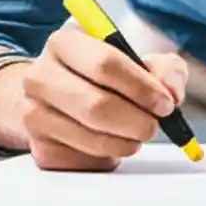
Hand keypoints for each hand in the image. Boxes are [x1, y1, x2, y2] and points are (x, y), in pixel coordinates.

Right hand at [19, 28, 187, 170]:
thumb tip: (171, 94)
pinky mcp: (41, 149)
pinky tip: (111, 144)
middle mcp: (40, 76)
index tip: (165, 103)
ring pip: (92, 138)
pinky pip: (85, 162)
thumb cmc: (99, 77)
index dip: (142, 87)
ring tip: (135, 134)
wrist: (53, 99)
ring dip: (126, 142)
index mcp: (64, 43)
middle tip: (154, 125)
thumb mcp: (137, 60)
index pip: (105, 64)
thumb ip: (164, 69)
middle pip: (96, 106)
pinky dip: (109, 157)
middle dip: (137, 121)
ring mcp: (34, 114)